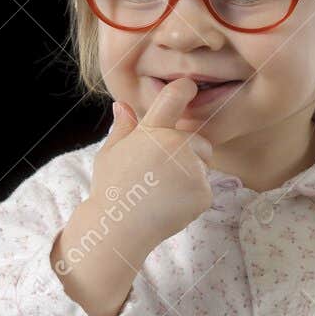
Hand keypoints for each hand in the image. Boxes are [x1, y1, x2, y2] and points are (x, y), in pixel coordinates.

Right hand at [90, 78, 214, 251]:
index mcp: (152, 130)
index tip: (190, 86)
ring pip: (204, 166)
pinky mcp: (203, 192)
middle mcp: (175, 145)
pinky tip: (170, 206)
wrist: (119, 228)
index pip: (174, 97)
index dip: (185, 88)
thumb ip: (122, 128)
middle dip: (190, 155)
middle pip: (200, 142)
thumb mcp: (109, 154)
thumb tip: (121, 104)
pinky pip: (205, 190)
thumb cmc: (110, 190)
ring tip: (163, 192)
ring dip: (192, 176)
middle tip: (162, 175)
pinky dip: (193, 198)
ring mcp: (192, 169)